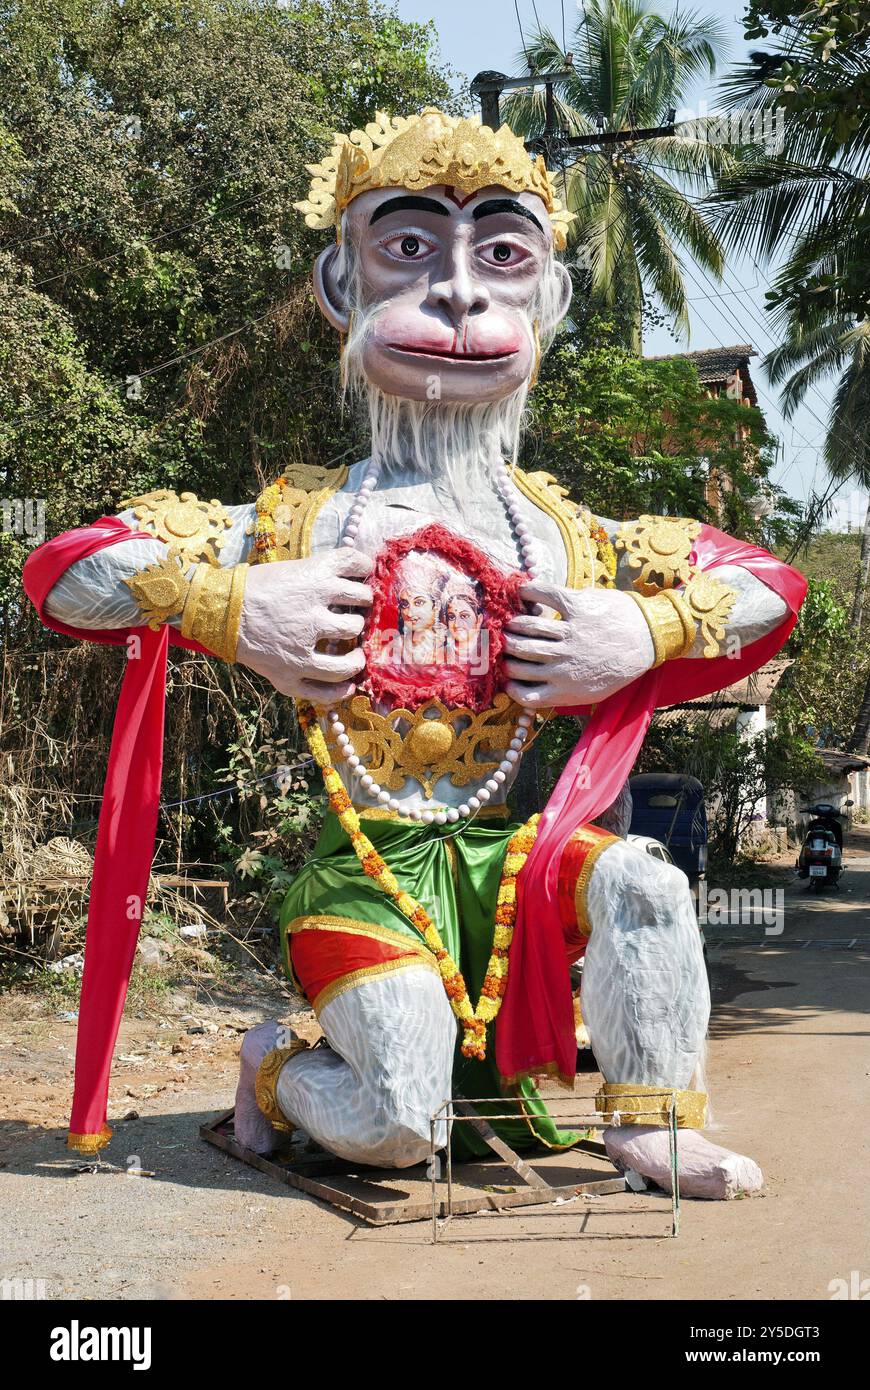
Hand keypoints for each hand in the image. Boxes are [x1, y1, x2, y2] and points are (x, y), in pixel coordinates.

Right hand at [236, 549, 372, 700]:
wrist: (218, 611)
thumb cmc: (254, 587)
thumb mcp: (291, 568)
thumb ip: (323, 573)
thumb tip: (355, 580)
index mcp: (315, 579)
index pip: (358, 566)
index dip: (365, 570)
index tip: (363, 576)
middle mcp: (315, 614)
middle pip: (359, 614)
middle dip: (361, 613)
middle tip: (354, 616)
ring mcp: (302, 649)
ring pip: (350, 659)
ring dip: (357, 655)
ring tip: (354, 653)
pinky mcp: (288, 676)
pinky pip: (326, 689)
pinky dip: (342, 689)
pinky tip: (348, 684)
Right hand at [502, 580, 654, 708]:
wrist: (650, 639)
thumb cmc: (621, 665)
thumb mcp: (593, 691)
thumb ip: (563, 691)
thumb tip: (537, 691)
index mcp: (566, 689)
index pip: (523, 692)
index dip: (509, 683)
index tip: (506, 676)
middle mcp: (564, 664)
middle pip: (518, 657)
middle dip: (507, 650)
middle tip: (505, 643)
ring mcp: (570, 634)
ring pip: (526, 629)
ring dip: (515, 625)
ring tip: (513, 624)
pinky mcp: (578, 607)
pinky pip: (545, 595)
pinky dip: (529, 592)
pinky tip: (522, 593)